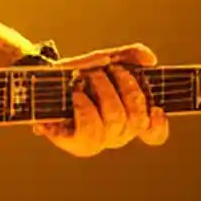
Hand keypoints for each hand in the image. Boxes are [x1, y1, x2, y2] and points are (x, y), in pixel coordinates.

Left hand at [31, 44, 169, 157]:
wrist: (41, 80)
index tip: (156, 108)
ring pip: (116, 122)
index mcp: (128, 119)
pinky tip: (77, 94)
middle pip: (136, 119)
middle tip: (109, 70)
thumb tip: (150, 59)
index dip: (159, 126)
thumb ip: (128, 57)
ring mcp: (97, 141)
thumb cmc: (75, 74)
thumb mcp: (104, 60)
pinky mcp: (76, 144)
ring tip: (89, 77)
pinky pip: (91, 131)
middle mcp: (116, 134)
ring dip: (105, 92)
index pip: (153, 135)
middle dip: (126, 87)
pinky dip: (85, 107)